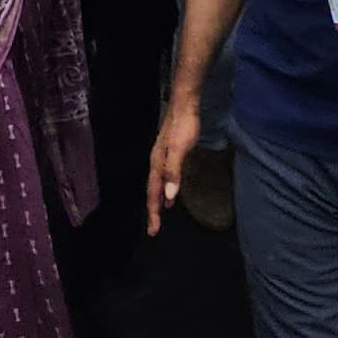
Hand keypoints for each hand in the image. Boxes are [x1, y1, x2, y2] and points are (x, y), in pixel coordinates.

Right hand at [147, 98, 201, 234]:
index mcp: (157, 164)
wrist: (185, 105)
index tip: (153, 231)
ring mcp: (162, 158)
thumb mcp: (179, 150)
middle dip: (152, 211)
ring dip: (158, 201)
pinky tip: (170, 195)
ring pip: (157, 185)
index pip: (153, 194)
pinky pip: (164, 179)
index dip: (153, 213)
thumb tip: (169, 196)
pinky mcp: (169, 154)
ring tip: (159, 215)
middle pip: (152, 191)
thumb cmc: (183, 127)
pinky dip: (165, 191)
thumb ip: (173, 172)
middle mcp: (156, 163)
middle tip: (154, 229)